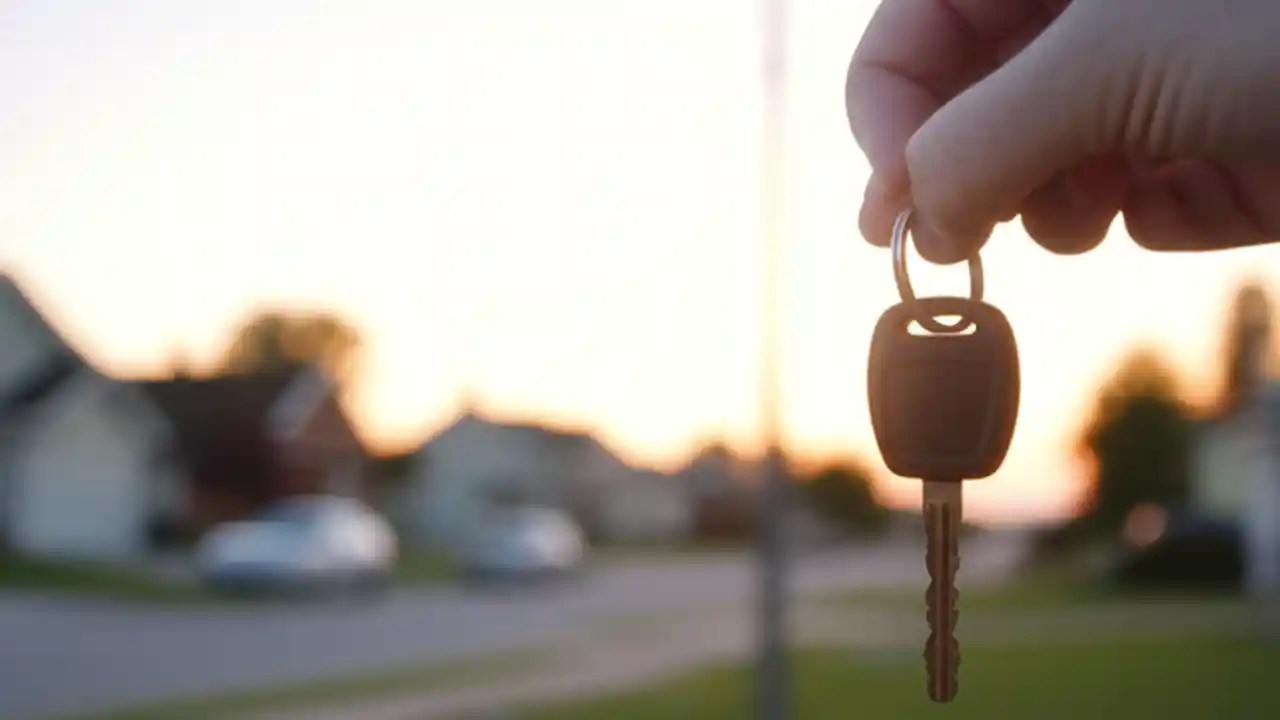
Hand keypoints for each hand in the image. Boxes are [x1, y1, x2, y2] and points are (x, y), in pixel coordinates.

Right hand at [847, 0, 1279, 262]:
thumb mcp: (1104, 70)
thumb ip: (975, 144)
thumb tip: (917, 224)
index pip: (909, 28)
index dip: (884, 116)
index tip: (895, 210)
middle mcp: (1100, 13)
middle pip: (973, 100)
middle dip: (968, 174)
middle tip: (959, 238)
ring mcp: (1168, 76)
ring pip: (1053, 159)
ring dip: (1058, 205)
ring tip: (1104, 205)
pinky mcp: (1227, 145)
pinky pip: (1146, 200)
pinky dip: (1155, 217)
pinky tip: (1193, 200)